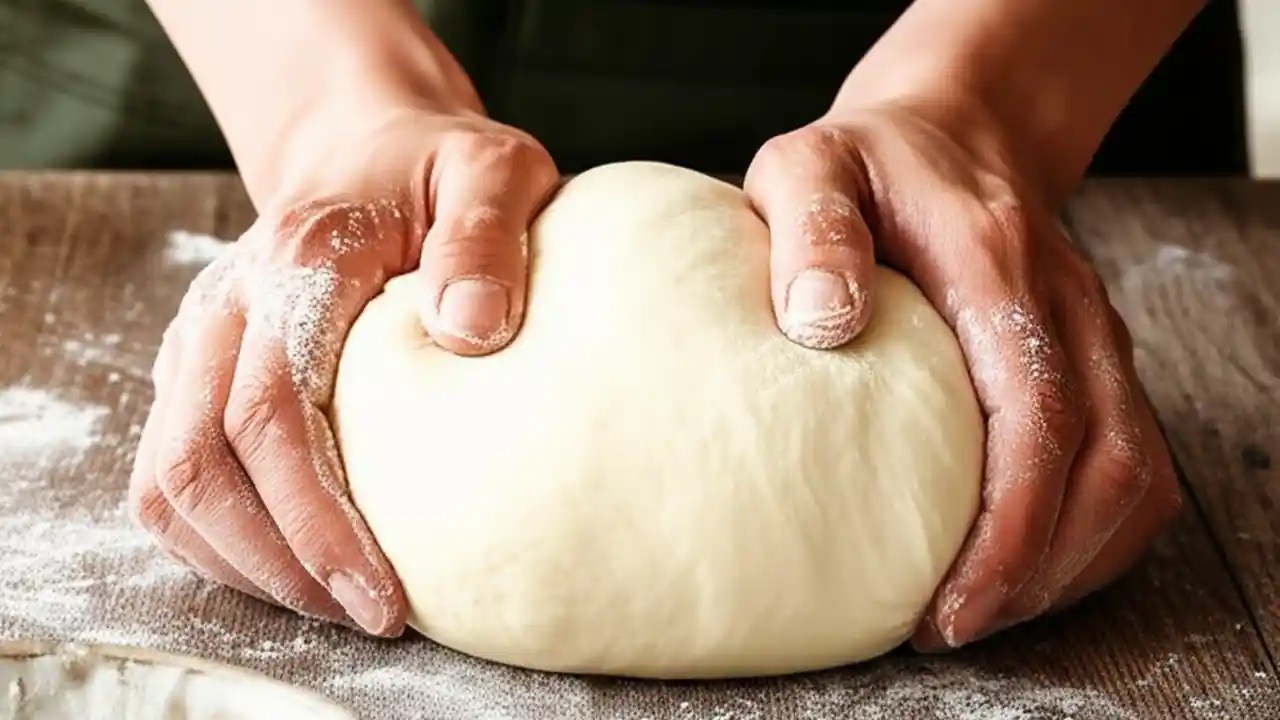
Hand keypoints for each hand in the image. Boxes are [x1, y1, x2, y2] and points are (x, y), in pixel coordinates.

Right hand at [129, 101, 558, 634]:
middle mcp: (230, 301)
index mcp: (301, 260)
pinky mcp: (198, 365)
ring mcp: (202, 334)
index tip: (383, 594)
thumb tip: (472, 333)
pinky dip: (220, 536)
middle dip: (278, 562)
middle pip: (199, 461)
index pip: (271, 413)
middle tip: (370, 618)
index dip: (316, 520)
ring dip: (241, 561)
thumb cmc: (442, 169)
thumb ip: (487, 237)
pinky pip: (171, 470)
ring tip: (335, 603)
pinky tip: (294, 563)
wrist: (367, 146)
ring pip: (168, 477)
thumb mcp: (495, 172)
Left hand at [744, 99, 1180, 648]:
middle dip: (1037, 568)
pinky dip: (1090, 533)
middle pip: (1107, 462)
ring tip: (982, 611)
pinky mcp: (1094, 361)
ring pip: (1133, 474)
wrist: (951, 133)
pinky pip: (1130, 464)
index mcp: (999, 266)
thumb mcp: (809, 168)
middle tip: (949, 627)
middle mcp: (1069, 307)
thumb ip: (812, 231)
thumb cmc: (868, 163)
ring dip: (1068, 562)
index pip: (1039, 412)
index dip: (1011, 522)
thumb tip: (822, 326)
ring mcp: (1093, 335)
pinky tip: (1024, 566)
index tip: (951, 600)